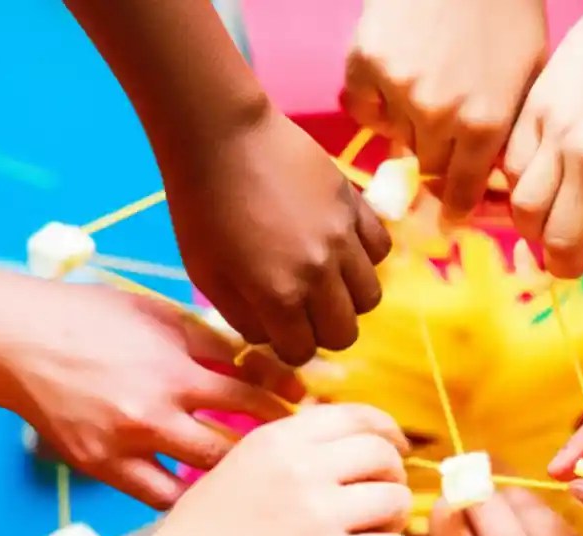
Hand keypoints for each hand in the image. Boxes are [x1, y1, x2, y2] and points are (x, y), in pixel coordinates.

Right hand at [1, 283, 301, 508]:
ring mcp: (125, 448)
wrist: (15, 339)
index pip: (252, 399)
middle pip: (233, 449)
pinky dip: (187, 498)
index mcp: (175, 372)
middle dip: (268, 455)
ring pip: (198, 481)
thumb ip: (212, 343)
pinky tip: (208, 496)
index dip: (286, 408)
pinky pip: (157, 497)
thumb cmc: (89, 316)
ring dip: (231, 480)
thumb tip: (260, 364)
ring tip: (257, 481)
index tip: (304, 414)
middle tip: (291, 458)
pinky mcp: (99, 468)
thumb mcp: (160, 314)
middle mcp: (154, 416)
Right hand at [147, 404, 411, 535]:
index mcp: (278, 439)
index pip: (357, 415)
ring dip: (393, 519)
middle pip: (383, 454)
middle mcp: (301, 467)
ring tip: (371, 534)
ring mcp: (317, 515)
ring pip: (395, 499)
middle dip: (393, 476)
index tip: (396, 448)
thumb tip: (349, 441)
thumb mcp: (239, 465)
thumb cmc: (202, 535)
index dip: (387, 430)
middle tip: (382, 500)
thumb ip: (289, 449)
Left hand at [165, 109, 391, 365]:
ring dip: (347, 298)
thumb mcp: (206, 274)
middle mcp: (319, 273)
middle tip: (302, 310)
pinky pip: (381, 250)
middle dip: (322, 331)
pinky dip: (365, 258)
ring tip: (325, 279)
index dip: (289, 347)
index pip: (303, 351)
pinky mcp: (356, 206)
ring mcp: (344, 239)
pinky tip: (341, 247)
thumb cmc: (200, 206)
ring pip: (369, 296)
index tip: (278, 330)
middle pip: (344, 332)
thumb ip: (242, 316)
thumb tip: (270, 336)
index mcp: (278, 295)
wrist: (221, 136)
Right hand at [344, 0, 546, 219]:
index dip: (454, 208)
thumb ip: (510, 130)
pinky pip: (363, 105)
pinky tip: (396, 74)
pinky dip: (375, 99)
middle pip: (427, 166)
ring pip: (396, 137)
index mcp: (486, 124)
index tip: (447, 215)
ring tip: (429, 86)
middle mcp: (440, 117)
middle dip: (438, 154)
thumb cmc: (509, 8)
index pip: (460, 194)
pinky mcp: (365, 63)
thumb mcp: (530, 74)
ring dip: (409, 124)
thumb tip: (493, 179)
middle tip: (444, 129)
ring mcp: (398, 91)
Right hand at [506, 0, 582, 277]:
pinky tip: (539, 175)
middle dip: (560, 261)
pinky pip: (511, 170)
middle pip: (560, 244)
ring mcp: (563, 140)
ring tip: (547, 217)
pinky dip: (519, 184)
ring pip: (526, 213)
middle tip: (562, 255)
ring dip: (533, 227)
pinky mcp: (535, 114)